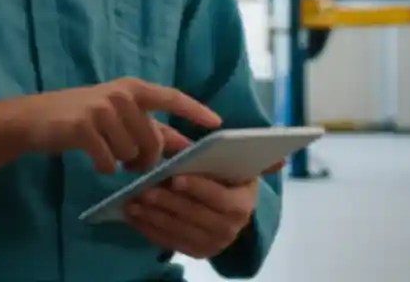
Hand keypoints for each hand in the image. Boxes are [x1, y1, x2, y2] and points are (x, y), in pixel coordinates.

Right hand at [24, 78, 221, 173]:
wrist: (34, 118)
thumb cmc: (83, 117)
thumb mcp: (119, 112)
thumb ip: (149, 126)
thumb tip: (183, 145)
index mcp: (134, 88)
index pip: (172, 97)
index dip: (195, 110)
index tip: (217, 123)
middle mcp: (121, 94)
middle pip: (153, 140)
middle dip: (147, 159)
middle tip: (133, 163)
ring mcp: (102, 109)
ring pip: (131, 154)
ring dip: (122, 162)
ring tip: (108, 153)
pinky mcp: (84, 127)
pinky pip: (109, 162)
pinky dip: (104, 167)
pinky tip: (95, 159)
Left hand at [124, 169, 276, 258]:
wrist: (231, 207)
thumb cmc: (229, 177)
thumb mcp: (236, 164)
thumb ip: (238, 155)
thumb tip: (276, 157)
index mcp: (243, 205)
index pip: (219, 199)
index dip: (197, 188)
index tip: (175, 177)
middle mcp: (230, 229)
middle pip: (194, 215)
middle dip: (167, 202)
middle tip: (144, 190)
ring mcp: (213, 245)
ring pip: (178, 230)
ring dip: (153, 217)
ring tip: (133, 202)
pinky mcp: (196, 253)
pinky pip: (169, 242)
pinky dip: (149, 229)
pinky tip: (134, 217)